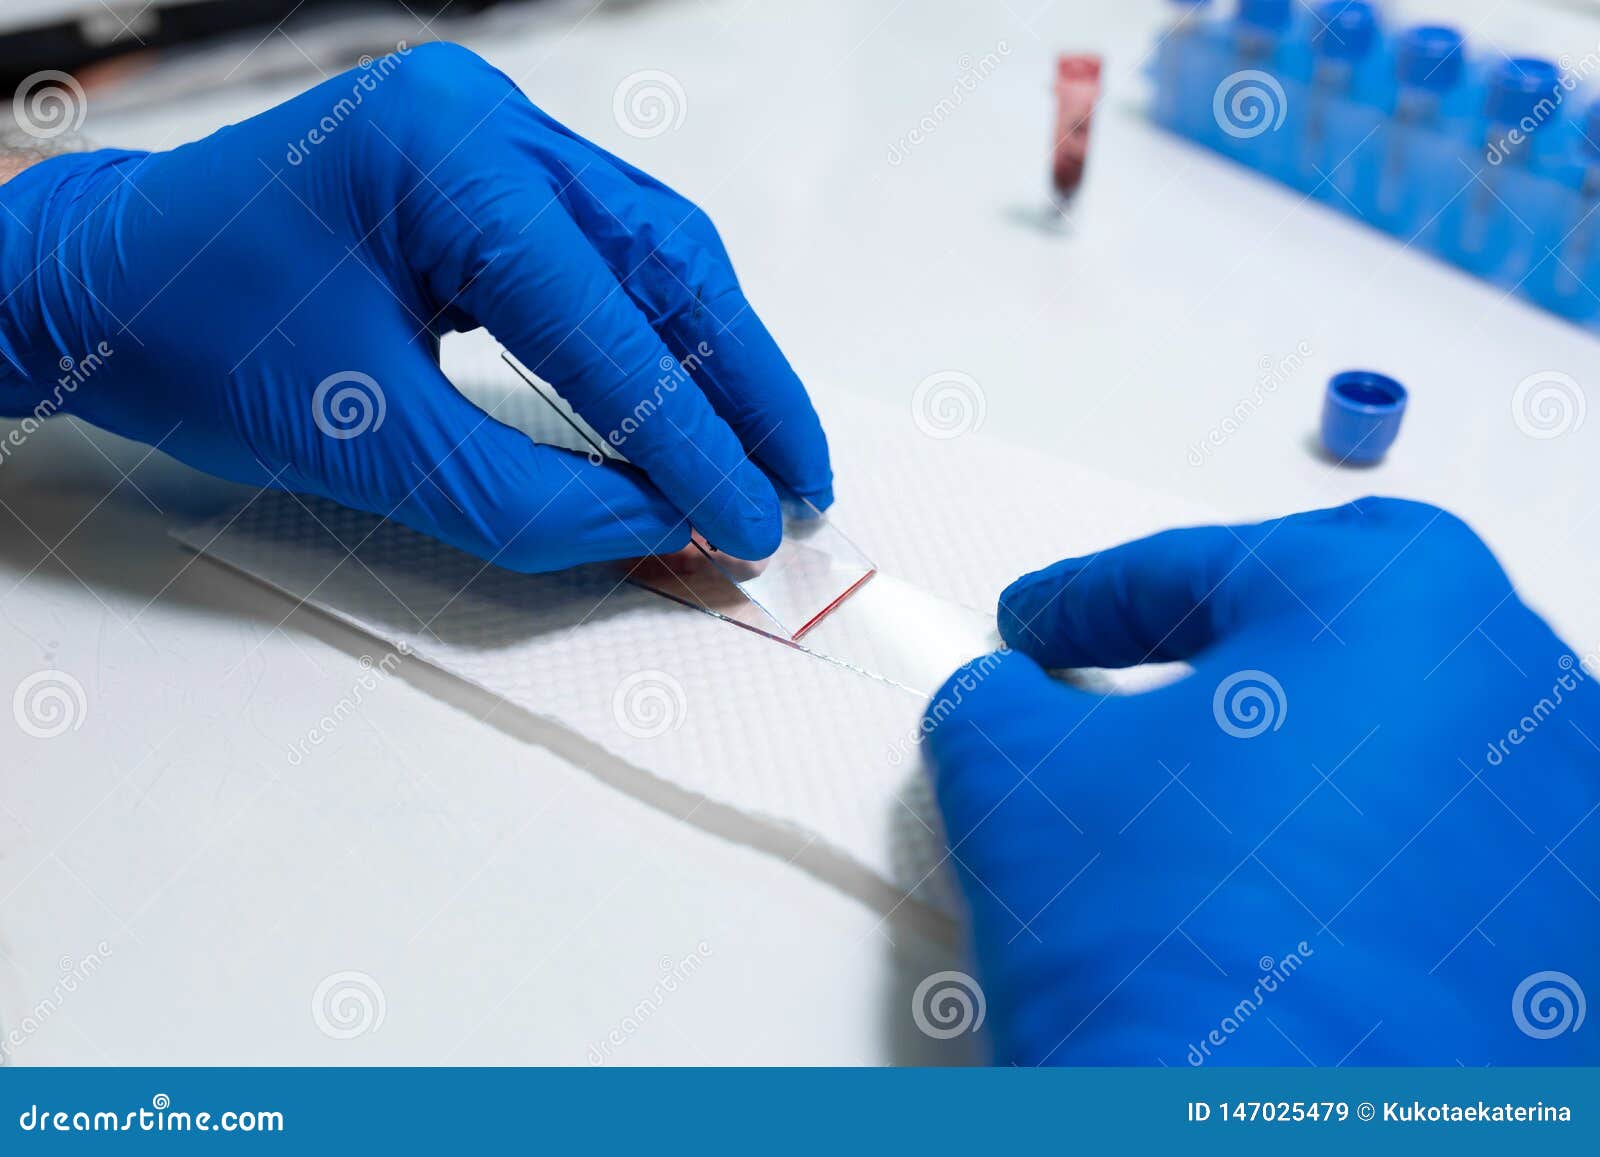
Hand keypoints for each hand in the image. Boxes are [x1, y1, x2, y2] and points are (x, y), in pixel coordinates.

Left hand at [0, 42, 830, 568]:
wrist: (102, 284)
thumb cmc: (196, 346)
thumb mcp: (369, 448)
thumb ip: (533, 499)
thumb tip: (668, 526)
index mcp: (440, 157)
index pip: (606, 317)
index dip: (689, 436)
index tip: (746, 519)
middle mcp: (483, 119)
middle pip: (667, 256)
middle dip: (744, 382)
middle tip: (800, 480)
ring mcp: (491, 130)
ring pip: (657, 244)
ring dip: (723, 354)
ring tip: (773, 449)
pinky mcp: (491, 164)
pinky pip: (612, 245)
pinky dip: (665, 329)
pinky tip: (704, 392)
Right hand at [926, 498, 1599, 1065]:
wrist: (1247, 1146)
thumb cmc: (1166, 955)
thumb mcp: (1017, 783)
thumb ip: (996, 701)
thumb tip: (998, 696)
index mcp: (1397, 598)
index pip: (1206, 569)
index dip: (1092, 597)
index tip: (1038, 626)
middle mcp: (1516, 687)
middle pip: (1351, 621)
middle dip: (1238, 633)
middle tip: (1151, 661)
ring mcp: (1564, 822)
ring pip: (1416, 735)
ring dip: (1313, 746)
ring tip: (1213, 802)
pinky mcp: (1571, 940)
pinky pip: (1459, 854)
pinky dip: (1377, 852)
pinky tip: (1292, 902)